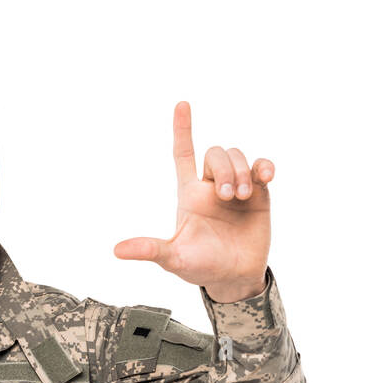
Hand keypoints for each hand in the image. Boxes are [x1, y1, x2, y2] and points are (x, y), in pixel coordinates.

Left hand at [114, 101, 271, 301]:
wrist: (233, 278)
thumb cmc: (200, 267)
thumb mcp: (173, 258)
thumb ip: (150, 250)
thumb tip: (117, 251)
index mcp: (189, 194)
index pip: (183, 153)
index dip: (182, 129)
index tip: (182, 104)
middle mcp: (211, 186)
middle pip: (216, 153)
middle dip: (225, 169)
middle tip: (229, 198)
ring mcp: (237, 188)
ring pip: (238, 157)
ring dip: (242, 172)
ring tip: (243, 198)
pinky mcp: (259, 194)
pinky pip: (262, 167)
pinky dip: (264, 167)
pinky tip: (266, 177)